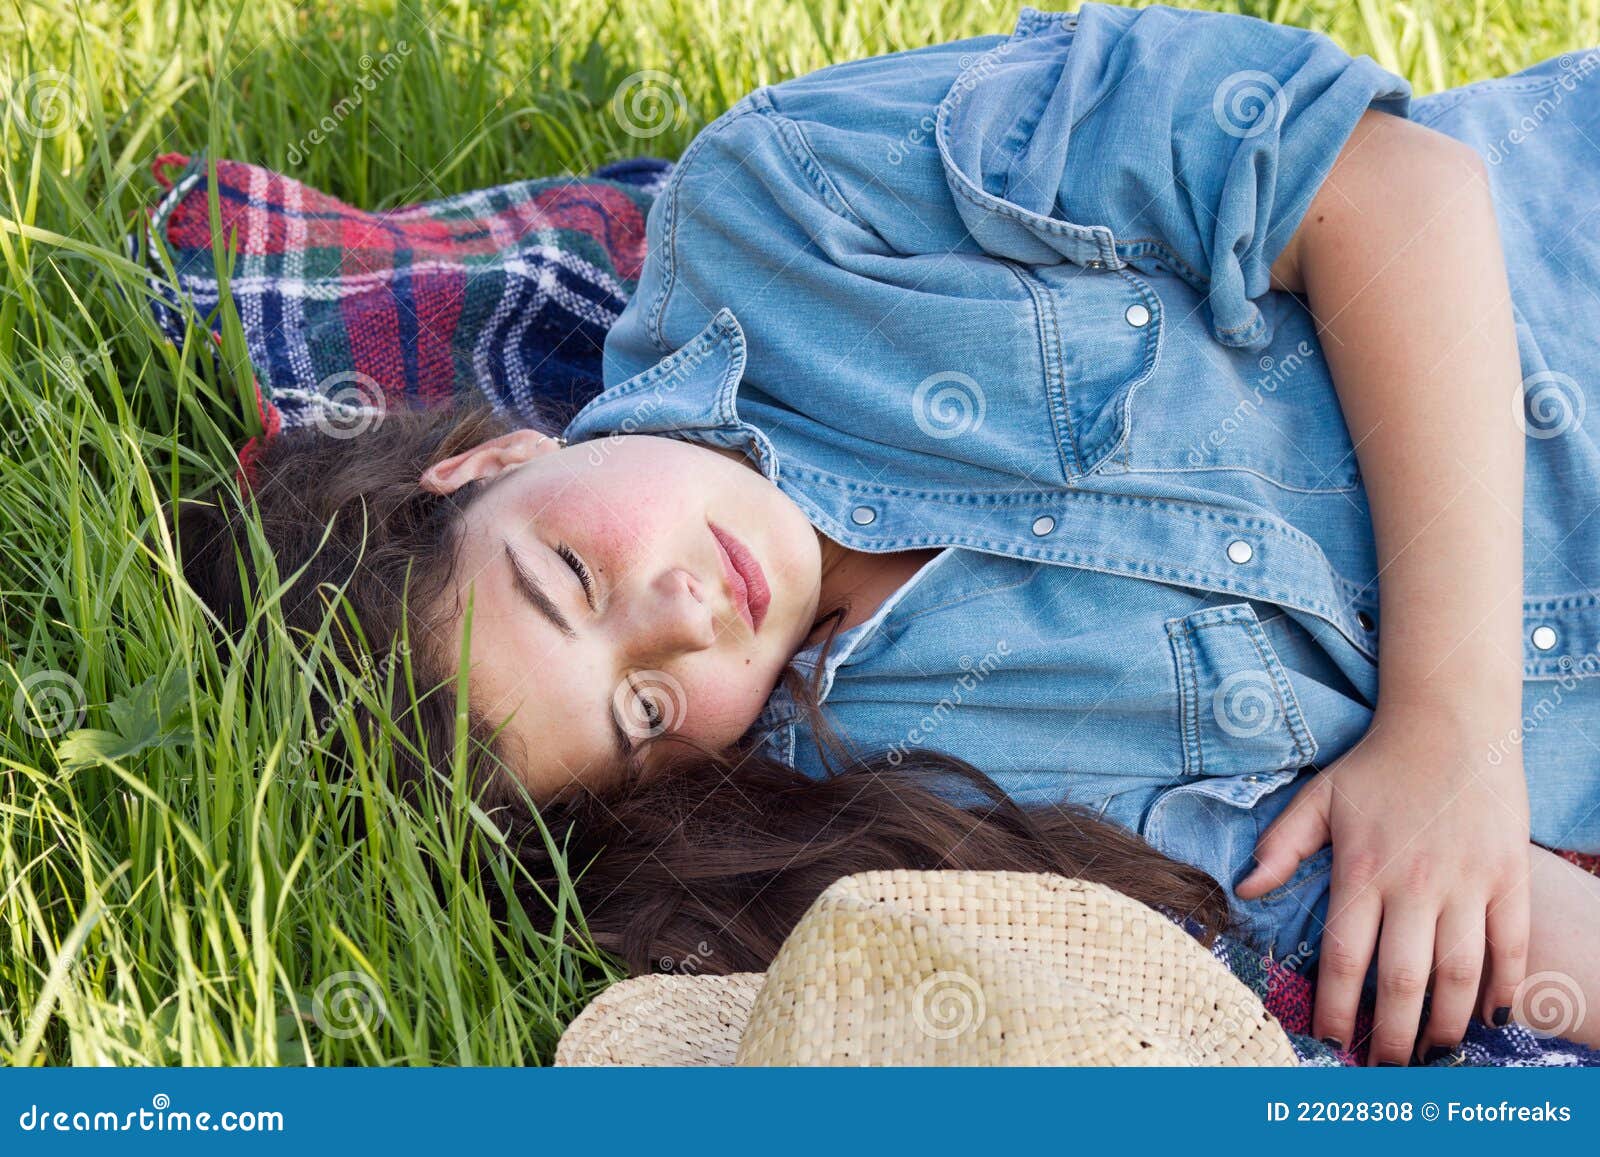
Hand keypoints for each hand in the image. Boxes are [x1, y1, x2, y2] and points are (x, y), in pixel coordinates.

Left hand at [1235, 705, 1530, 1064]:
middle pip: (1401, 980)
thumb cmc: (1378, 765)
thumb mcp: (1318, 799)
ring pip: (1458, 974)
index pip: (1344, 957)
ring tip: (1431, 1053)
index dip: (1336, 1007)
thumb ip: (1281, 847)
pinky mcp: (1509, 878)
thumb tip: (1246, 891)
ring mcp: (1467, 883)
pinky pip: (1511, 947)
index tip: (1329, 1038)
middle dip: (1389, 1033)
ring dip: (1445, 1023)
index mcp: (1362, 871)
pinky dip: (1504, 987)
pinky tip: (1489, 1016)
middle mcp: (1415, 885)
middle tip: (1382, 1066)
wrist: (1452, 724)